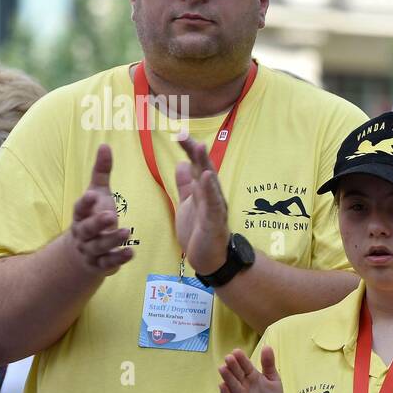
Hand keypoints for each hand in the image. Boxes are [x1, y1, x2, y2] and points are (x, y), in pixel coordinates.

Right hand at [69, 144, 133, 274]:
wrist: (80, 253)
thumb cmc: (93, 216)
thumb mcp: (97, 194)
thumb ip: (101, 172)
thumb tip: (105, 145)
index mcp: (81, 215)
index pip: (79, 208)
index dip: (85, 203)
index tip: (92, 195)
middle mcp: (83, 233)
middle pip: (87, 229)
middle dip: (98, 223)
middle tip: (112, 215)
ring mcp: (90, 250)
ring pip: (99, 247)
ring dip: (112, 240)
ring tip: (127, 232)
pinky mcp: (100, 264)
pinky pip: (108, 264)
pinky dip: (118, 259)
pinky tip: (131, 253)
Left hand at [175, 136, 230, 274]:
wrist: (209, 259)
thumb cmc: (199, 232)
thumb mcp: (187, 204)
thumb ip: (185, 185)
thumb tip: (181, 163)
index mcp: (203, 191)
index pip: (195, 165)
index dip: (188, 150)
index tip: (178, 134)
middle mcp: (211, 195)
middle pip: (203, 168)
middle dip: (195, 152)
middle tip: (184, 134)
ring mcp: (214, 207)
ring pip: (209, 182)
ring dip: (204, 164)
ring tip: (198, 147)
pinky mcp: (214, 221)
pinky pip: (212, 203)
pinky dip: (209, 189)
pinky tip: (205, 176)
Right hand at [218, 347, 283, 392]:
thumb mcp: (273, 380)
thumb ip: (269, 364)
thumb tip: (267, 346)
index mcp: (252, 376)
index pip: (246, 366)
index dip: (242, 359)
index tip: (237, 351)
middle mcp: (243, 385)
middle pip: (237, 374)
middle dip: (233, 366)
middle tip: (229, 357)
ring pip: (232, 386)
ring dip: (227, 377)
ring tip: (223, 368)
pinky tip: (222, 386)